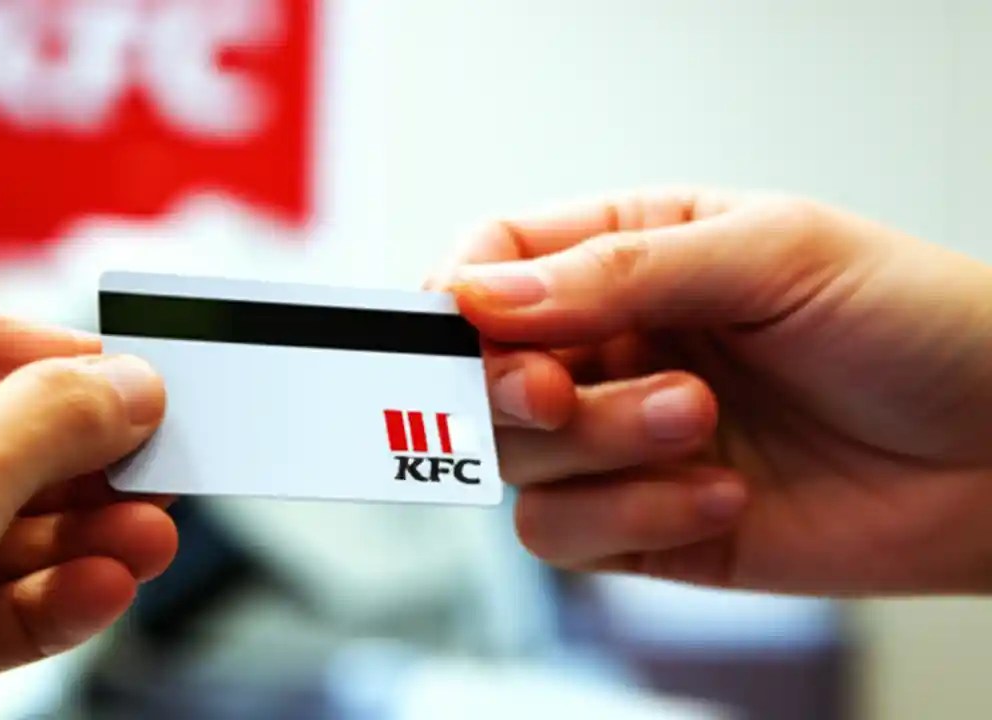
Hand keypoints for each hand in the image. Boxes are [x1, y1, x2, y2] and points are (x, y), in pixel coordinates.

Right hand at [432, 188, 991, 595]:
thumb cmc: (915, 324)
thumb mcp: (776, 254)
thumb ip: (622, 269)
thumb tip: (485, 296)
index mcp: (632, 256)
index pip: (495, 263)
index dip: (459, 296)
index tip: (462, 327)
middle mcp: (615, 347)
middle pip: (485, 374)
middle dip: (513, 390)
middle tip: (560, 392)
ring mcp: (624, 440)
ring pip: (520, 461)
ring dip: (599, 450)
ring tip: (699, 422)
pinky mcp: (646, 525)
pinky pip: (569, 535)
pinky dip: (632, 517)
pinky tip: (721, 493)